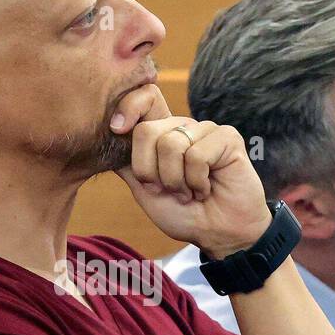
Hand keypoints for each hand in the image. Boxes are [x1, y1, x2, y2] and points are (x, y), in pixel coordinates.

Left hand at [110, 84, 269, 257]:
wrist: (218, 235)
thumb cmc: (184, 214)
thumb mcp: (145, 191)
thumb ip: (128, 164)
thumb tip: (107, 137)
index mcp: (162, 134)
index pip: (144, 100)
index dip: (127, 107)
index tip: (116, 128)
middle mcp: (183, 127)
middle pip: (147, 131)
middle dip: (151, 172)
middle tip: (169, 190)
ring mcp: (205, 130)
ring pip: (171, 145)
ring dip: (177, 181)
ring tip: (191, 192)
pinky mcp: (227, 137)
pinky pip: (197, 155)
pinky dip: (197, 182)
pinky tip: (207, 189)